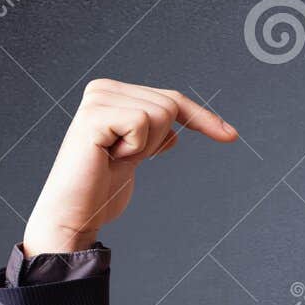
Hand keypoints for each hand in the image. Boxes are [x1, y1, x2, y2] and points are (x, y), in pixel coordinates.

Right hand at [21, 80, 236, 254]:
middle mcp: (102, 89)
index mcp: (112, 94)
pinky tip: (109, 157)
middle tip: (124, 158)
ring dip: (147, 146)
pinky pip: (142, 122)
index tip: (231, 136)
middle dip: (158, 140)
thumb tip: (174, 132)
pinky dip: (136, 148)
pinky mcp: (94, 116)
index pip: (171, 98)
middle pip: (170, 103)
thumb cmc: (100, 190)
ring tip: (115, 157)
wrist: (73, 215)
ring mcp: (96, 100)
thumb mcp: (135, 158)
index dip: (202, 118)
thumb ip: (151, 138)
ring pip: (161, 112)